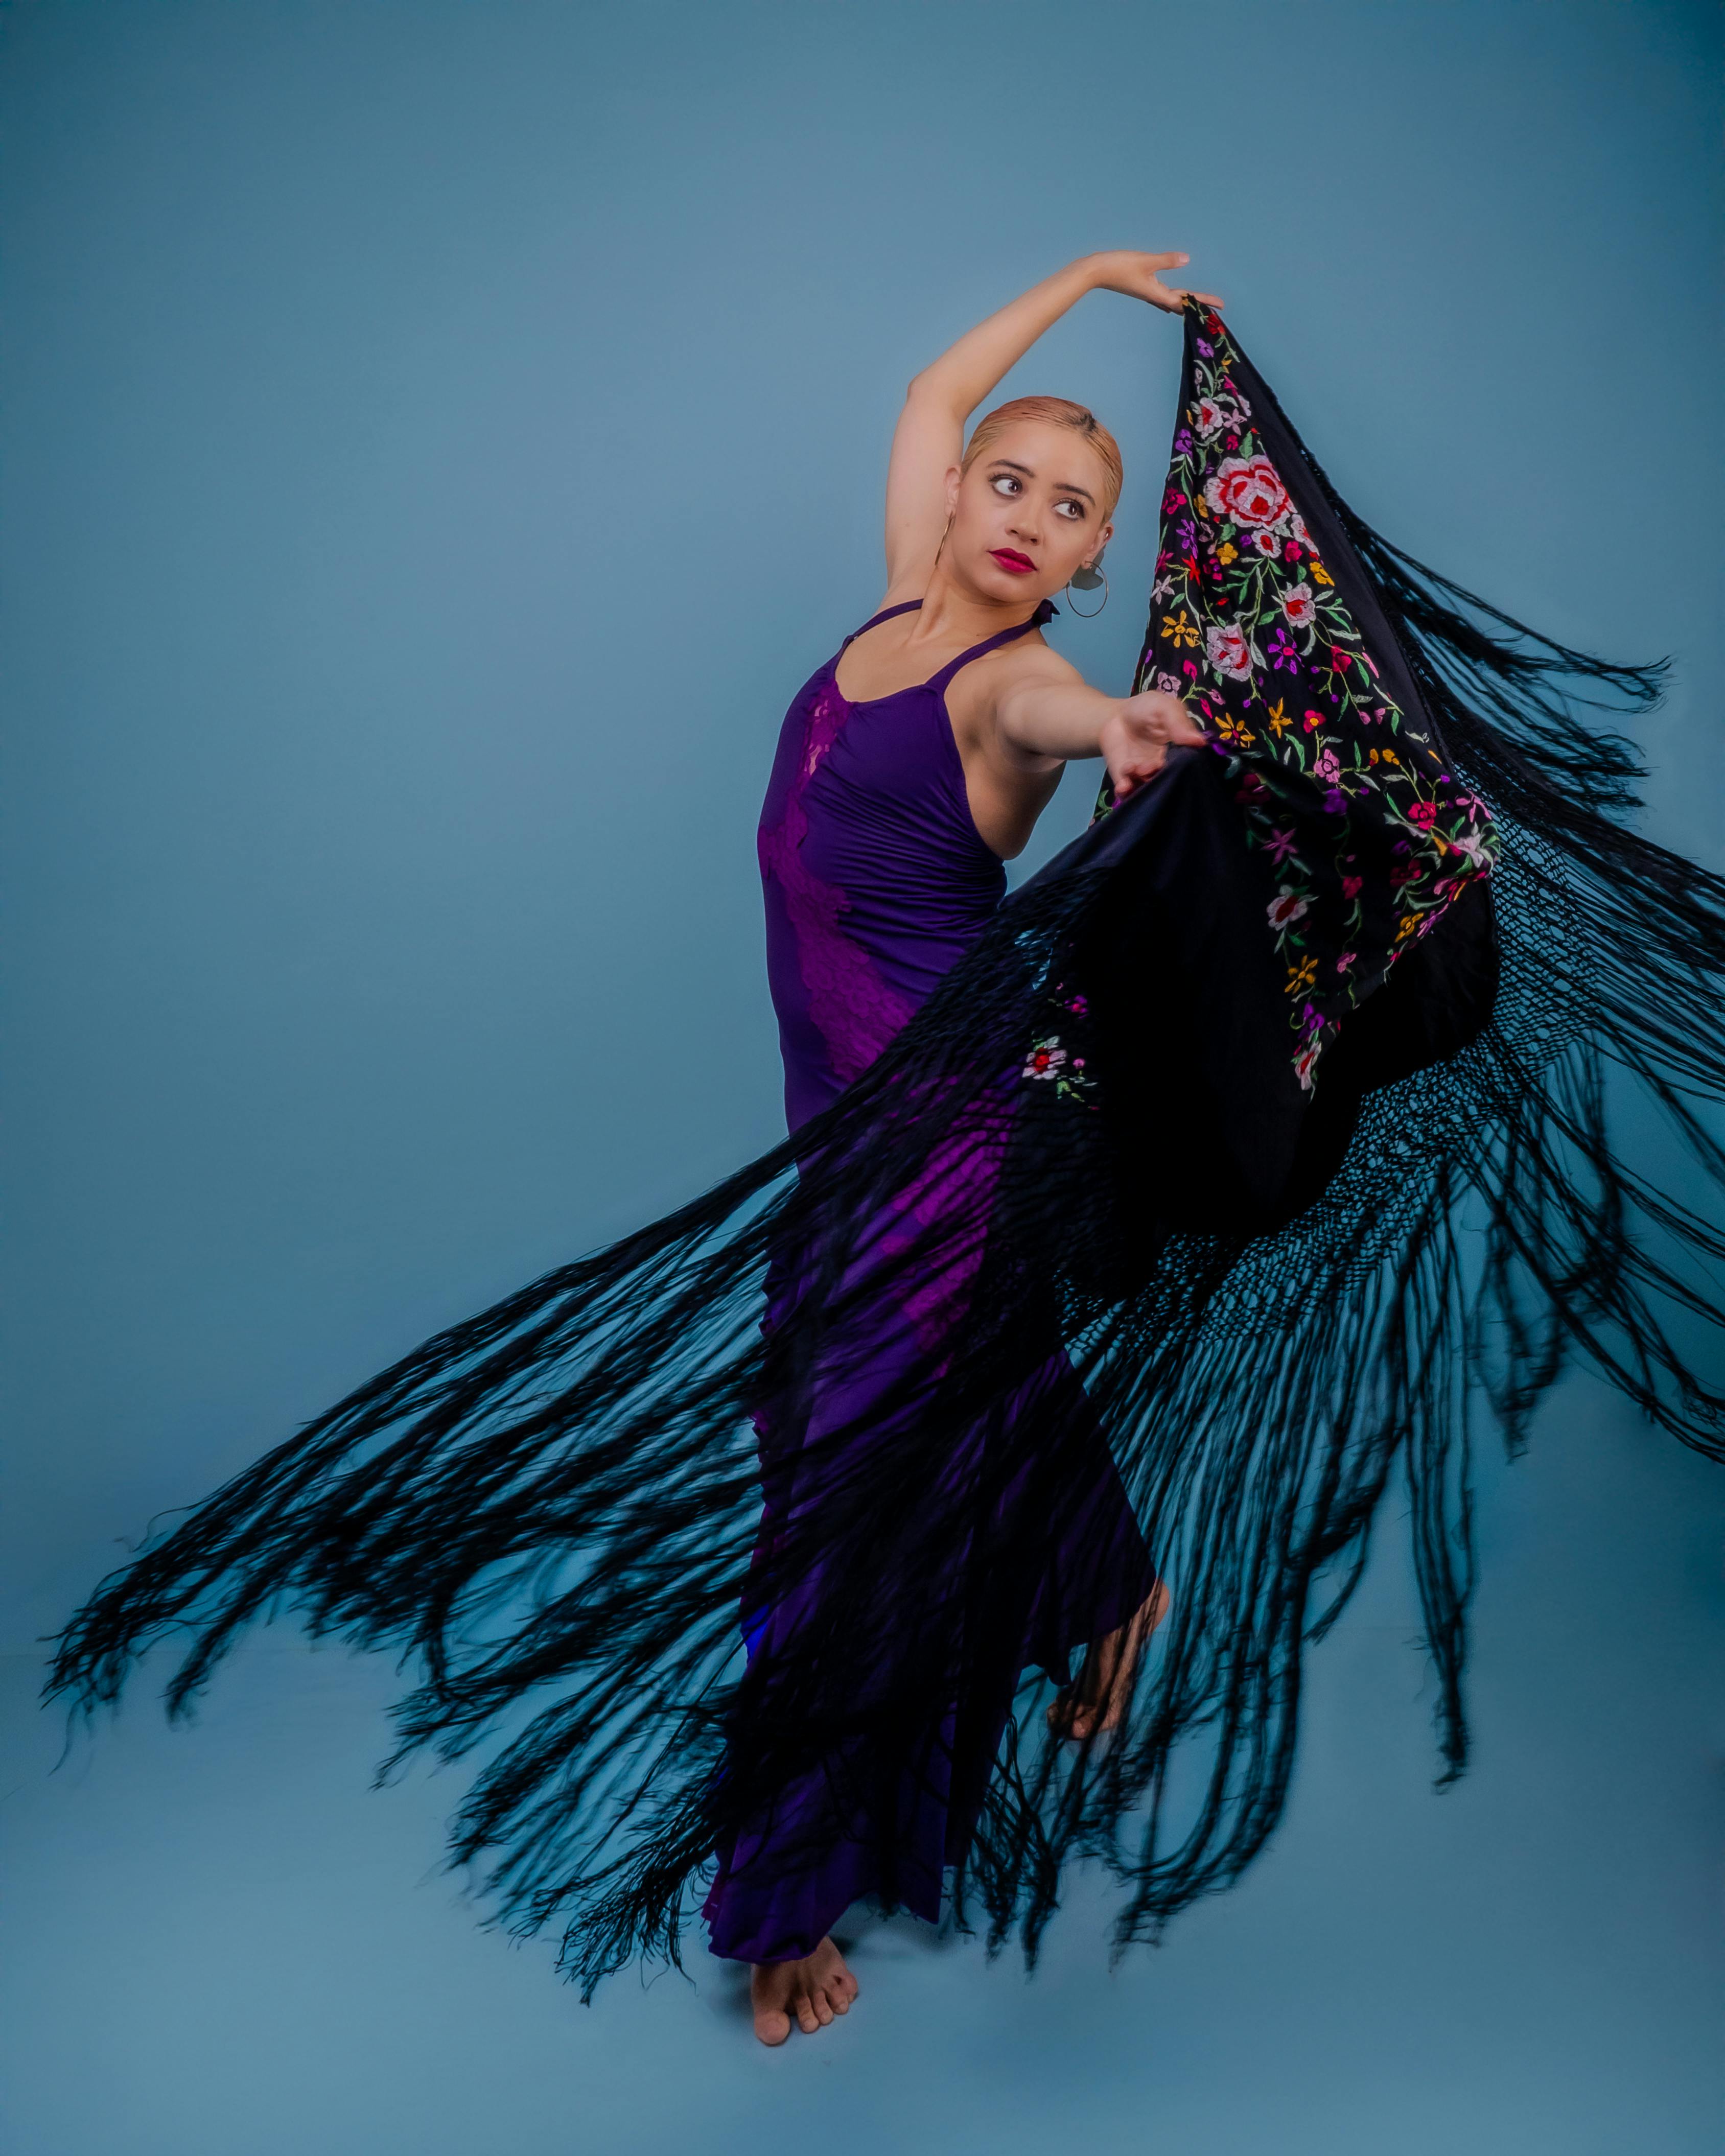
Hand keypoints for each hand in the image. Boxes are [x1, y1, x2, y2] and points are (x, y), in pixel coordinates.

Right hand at [1086, 250, 1223, 315]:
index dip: (1204, 302)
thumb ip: (1166, 260)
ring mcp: (1147, 293)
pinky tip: (1172, 300)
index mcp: (1157, 293)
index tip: (1220, 306)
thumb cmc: (1118, 266)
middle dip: (1198, 305)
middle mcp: (1154, 296)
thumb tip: (1186, 259)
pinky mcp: (1141, 288)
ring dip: (1186, 303)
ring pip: (1172, 301)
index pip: (1186, 300)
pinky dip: (1172, 298)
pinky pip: (1162, 296)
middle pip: (1181, 304)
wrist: (1094, 271)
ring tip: (1198, 306)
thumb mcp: (1145, 261)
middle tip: (1216, 307)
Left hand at [1099, 691, 1209, 798]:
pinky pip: (1129, 793)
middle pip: (1170, 780)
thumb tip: (1200, 742)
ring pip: (1149, 787)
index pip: (1188, 764)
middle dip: (1161, 776)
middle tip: (1151, 765)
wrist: (1113, 716)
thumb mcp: (1165, 708)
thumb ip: (1179, 723)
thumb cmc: (1145, 710)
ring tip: (1132, 767)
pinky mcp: (1126, 780)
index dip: (1185, 766)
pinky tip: (1124, 786)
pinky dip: (1127, 792)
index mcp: (1180, 751)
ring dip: (1142, 782)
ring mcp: (1145, 775)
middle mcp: (1165, 767)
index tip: (1178, 762)